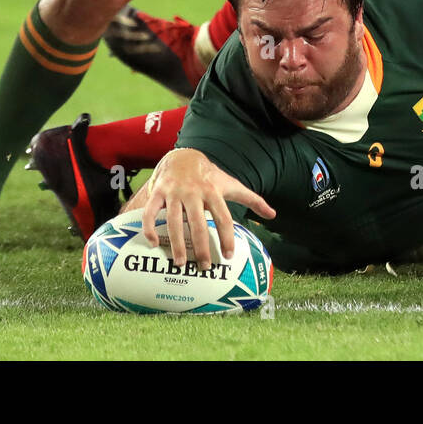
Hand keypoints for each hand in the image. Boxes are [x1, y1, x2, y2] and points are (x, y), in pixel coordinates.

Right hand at [138, 148, 274, 267]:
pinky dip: (149, 228)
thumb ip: (252, 199)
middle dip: (201, 246)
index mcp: (213, 192)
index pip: (223, 217)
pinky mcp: (158, 192)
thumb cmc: (209, 177)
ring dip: (176, 243)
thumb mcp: (231, 185)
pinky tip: (153, 244)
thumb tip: (273, 215)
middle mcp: (194, 192)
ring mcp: (174, 192)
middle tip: (204, 266)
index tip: (229, 256)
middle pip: (198, 223)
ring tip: (180, 263)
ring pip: (173, 220)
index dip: (227, 237)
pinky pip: (150, 212)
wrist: (182, 157)